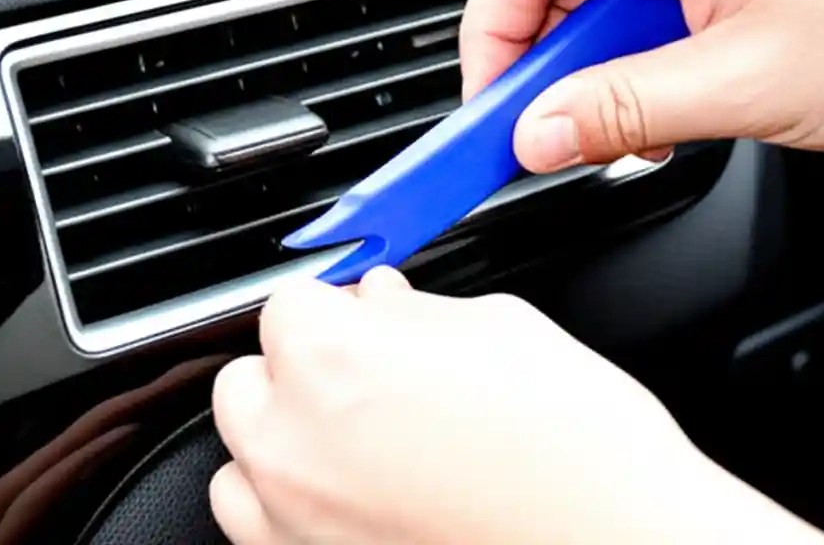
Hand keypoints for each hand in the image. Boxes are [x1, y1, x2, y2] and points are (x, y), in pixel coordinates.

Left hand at [210, 267, 823, 543]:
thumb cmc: (580, 451)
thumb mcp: (502, 331)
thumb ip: (413, 313)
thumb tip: (378, 301)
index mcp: (332, 360)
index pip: (287, 304)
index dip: (335, 307)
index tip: (362, 319)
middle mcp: (292, 444)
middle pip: (249, 379)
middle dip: (301, 369)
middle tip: (371, 378)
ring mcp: (291, 522)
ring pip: (244, 458)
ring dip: (286, 439)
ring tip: (363, 444)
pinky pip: (260, 526)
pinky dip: (289, 507)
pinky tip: (356, 497)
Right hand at [460, 0, 823, 171]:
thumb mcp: (734, 87)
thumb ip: (617, 111)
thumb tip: (534, 134)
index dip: (489, 46)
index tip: (487, 116)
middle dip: (539, 68)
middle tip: (542, 138)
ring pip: (587, 2)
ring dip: (589, 72)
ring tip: (625, 124)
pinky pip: (630, 6)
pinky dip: (626, 62)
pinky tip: (656, 100)